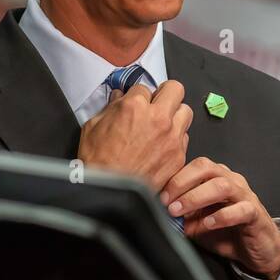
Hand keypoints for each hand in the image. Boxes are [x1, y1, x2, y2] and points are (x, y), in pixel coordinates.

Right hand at [76, 80, 191, 193]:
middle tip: (157, 103)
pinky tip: (163, 145)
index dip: (138, 95)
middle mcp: (158, 118)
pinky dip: (176, 138)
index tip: (136, 103)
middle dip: (165, 94)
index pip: (144, 86)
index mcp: (134, 106)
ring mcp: (171, 136)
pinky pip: (185, 137)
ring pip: (186, 111)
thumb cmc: (98, 163)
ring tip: (163, 124)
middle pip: (175, 89)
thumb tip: (118, 97)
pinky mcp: (178, 155)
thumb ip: (110, 108)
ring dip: (175, 114)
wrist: (109, 193)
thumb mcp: (93, 127)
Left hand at [161, 158, 279, 279]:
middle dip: (182, 183)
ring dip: (196, 197)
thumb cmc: (227, 233)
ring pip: (222, 185)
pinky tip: (208, 224)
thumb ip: (182, 216)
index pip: (195, 166)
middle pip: (207, 168)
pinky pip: (240, 209)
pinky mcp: (255, 214)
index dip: (175, 178)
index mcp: (217, 178)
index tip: (158, 195)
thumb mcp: (198, 223)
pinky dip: (222, 216)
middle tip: (167, 203)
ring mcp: (245, 196)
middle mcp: (232, 181)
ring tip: (180, 212)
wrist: (259, 250)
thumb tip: (159, 214)